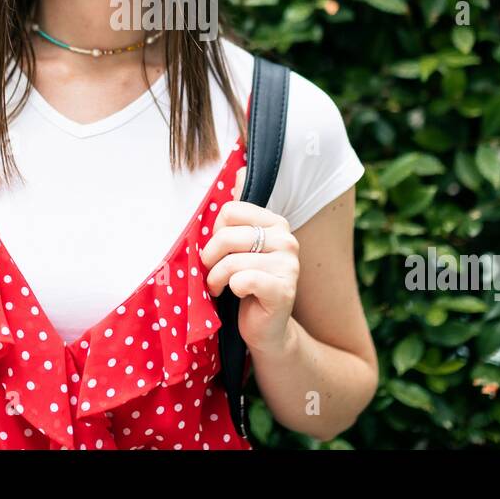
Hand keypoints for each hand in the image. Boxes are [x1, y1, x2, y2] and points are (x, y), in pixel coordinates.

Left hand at [201, 166, 299, 355]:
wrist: (266, 329)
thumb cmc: (246, 285)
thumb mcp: (239, 247)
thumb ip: (237, 214)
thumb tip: (239, 169)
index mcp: (276, 223)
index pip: (229, 211)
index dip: (214, 234)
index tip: (218, 252)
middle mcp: (287, 239)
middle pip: (226, 236)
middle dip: (209, 259)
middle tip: (211, 273)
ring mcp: (289, 265)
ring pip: (231, 262)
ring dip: (215, 279)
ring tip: (219, 288)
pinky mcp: (284, 290)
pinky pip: (243, 280)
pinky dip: (231, 290)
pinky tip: (238, 296)